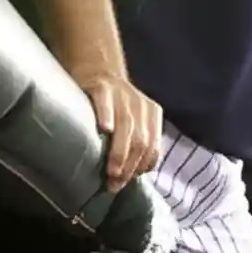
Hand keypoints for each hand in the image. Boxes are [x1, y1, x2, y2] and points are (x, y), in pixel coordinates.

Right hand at [73, 69, 162, 193]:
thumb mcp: (132, 120)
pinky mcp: (102, 87)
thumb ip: (136, 141)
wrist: (98, 69)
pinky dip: (107, 115)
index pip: (153, 147)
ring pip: (126, 126)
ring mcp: (121, 94)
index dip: (142, 167)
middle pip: (141, 140)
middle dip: (129, 166)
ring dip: (119, 152)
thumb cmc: (113, 105)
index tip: (127, 181)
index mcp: (152, 114)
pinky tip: (104, 129)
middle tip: (115, 183)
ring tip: (111, 171)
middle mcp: (140, 104)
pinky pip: (106, 102)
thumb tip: (130, 177)